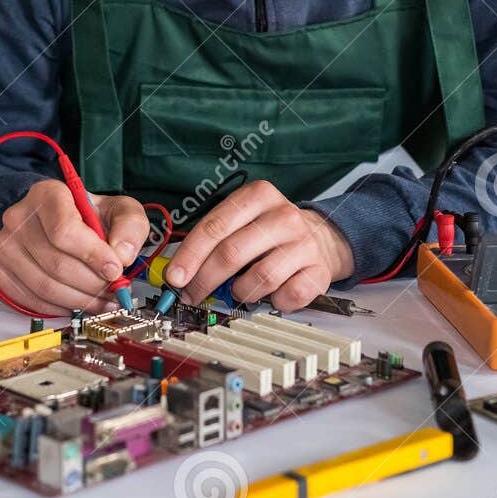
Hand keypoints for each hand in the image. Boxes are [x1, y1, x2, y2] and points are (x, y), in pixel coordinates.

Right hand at [0, 179, 148, 314]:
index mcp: (47, 194)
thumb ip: (129, 226)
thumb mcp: (118, 210)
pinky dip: (61, 307)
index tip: (114, 270)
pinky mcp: (1, 271)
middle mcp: (19, 217)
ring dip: (80, 300)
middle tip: (114, 291)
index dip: (92, 255)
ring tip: (102, 300)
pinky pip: (33, 300)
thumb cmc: (87, 216)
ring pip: (45, 286)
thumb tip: (122, 255)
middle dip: (92, 284)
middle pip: (56, 263)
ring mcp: (5, 246)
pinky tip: (80, 301)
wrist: (56, 223)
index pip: (64, 230)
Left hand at [162, 180, 353, 311]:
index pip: (215, 227)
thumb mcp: (242, 221)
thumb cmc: (270, 232)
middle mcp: (283, 216)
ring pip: (259, 278)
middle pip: (232, 253)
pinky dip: (273, 301)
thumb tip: (179, 272)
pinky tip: (272, 293)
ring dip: (241, 291)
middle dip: (205, 280)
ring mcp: (304, 243)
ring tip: (240, 289)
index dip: (190, 255)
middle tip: (192, 295)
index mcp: (258, 196)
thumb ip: (213, 240)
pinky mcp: (319, 270)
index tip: (174, 277)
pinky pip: (287, 296)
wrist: (321, 238)